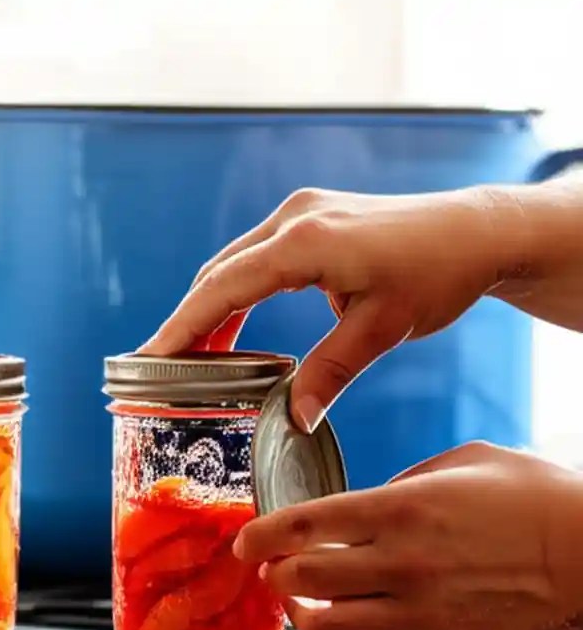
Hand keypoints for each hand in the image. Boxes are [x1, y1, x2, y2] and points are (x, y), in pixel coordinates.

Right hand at [138, 181, 582, 432]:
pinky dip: (238, 291)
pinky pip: (256, 256)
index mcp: (304, 243)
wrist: (478, 231)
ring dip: (212, 307)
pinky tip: (236, 328)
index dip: (182, 326)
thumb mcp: (382, 329)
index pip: (222, 289)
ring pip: (234, 263)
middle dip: (188, 321)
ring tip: (194, 356)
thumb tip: (293, 418)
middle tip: (161, 368)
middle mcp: (293, 218)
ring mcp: (301, 212)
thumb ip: (330, 372)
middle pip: (218, 274)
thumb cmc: (438, 273)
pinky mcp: (312, 216)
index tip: (150, 359)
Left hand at [234, 442, 582, 629]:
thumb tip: (367, 502)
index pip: (302, 526)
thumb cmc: (539, 499)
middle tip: (277, 572)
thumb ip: (403, 479)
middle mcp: (401, 563)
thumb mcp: (464, 461)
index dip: (260, 536)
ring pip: (327, 629)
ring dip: (303, 619)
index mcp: (399, 509)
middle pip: (302, 580)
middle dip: (277, 577)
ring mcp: (421, 613)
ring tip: (304, 609)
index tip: (247, 542)